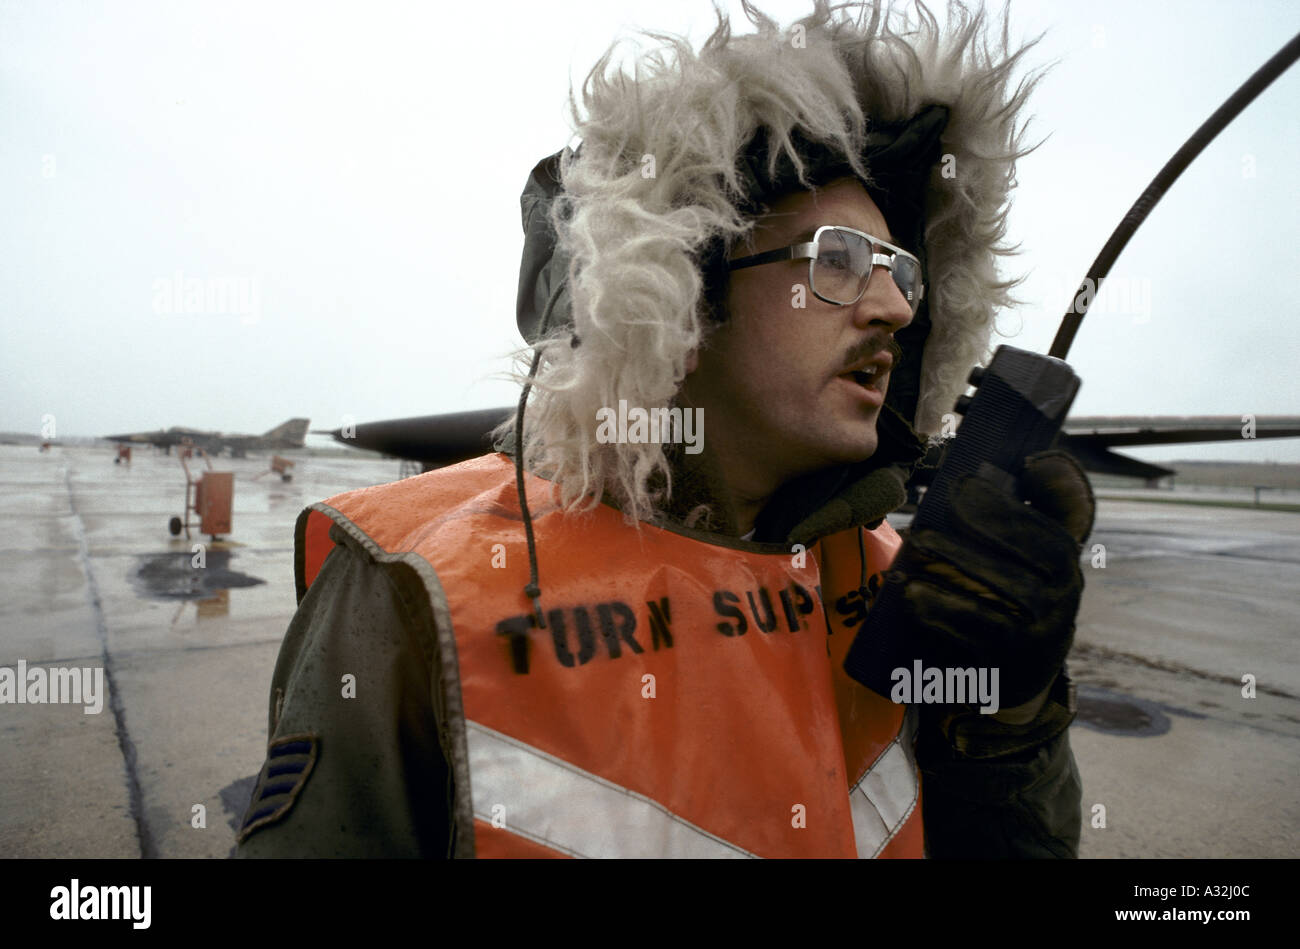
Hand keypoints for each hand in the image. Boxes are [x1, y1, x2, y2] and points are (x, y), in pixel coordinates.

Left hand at [888, 450, 1094, 712]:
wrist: (1012, 685)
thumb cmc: (1008, 607)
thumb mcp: (1023, 566)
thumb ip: (1017, 522)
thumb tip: (1010, 466)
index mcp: (1067, 563)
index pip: (1070, 520)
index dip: (1057, 489)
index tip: (1028, 463)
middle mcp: (1068, 594)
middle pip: (1042, 550)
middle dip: (997, 517)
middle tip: (953, 493)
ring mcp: (1047, 630)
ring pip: (1009, 588)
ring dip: (960, 560)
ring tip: (919, 541)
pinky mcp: (1015, 659)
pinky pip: (981, 628)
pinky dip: (944, 608)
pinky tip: (911, 592)